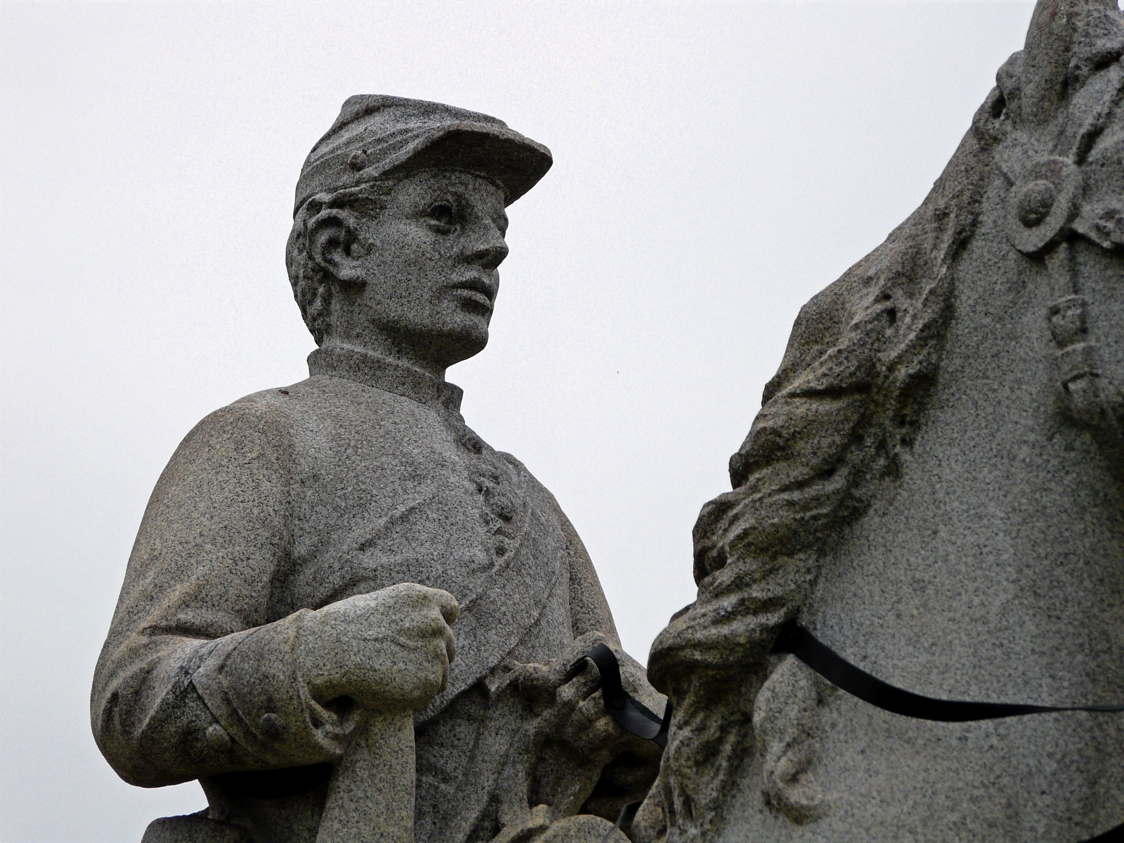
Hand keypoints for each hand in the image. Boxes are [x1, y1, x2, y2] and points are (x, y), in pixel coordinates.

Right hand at [297, 583, 458, 710]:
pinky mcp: (430, 681)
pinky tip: (389, 691)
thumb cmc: (344, 629)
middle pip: (449, 643)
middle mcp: (435, 622)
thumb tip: (429, 626)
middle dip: (431, 654)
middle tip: (401, 664)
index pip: (450, 608)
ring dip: (423, 676)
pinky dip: (415, 695)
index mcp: (422, 600)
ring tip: (390, 678)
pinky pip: (431, 692)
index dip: (440, 621)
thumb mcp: (379, 605)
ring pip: (443, 671)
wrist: (328, 654)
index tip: (427, 633)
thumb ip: (409, 614)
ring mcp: (436, 651)